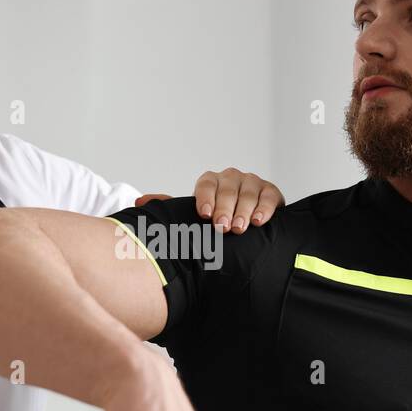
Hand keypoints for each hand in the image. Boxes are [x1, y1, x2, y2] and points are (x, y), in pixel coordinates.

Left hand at [136, 168, 284, 233]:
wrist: (242, 232)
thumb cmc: (214, 224)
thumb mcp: (191, 218)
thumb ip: (169, 209)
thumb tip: (140, 202)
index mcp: (210, 182)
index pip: (206, 183)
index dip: (205, 197)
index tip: (204, 215)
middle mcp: (231, 179)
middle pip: (228, 187)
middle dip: (225, 207)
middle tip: (222, 227)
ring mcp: (252, 184)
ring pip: (248, 191)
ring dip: (244, 210)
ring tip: (240, 228)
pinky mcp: (271, 193)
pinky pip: (270, 195)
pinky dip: (265, 207)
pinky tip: (259, 221)